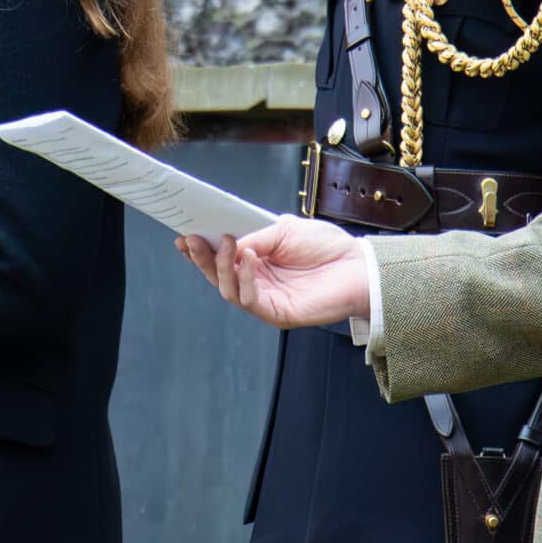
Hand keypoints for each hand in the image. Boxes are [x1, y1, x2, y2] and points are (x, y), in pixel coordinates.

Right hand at [176, 217, 369, 326]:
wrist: (358, 266)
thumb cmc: (326, 247)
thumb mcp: (283, 229)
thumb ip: (255, 237)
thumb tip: (227, 241)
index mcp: (255, 260)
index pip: (220, 257)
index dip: (200, 249)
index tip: (183, 235)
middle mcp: (256, 281)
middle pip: (218, 275)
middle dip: (202, 258)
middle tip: (192, 239)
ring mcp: (265, 299)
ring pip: (227, 290)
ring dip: (222, 266)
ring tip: (227, 242)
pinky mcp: (276, 313)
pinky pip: (249, 300)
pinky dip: (245, 278)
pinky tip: (250, 257)